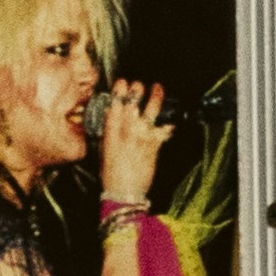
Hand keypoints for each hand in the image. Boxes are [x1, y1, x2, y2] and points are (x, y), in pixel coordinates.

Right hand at [94, 74, 167, 228]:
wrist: (124, 192)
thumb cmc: (111, 175)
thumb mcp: (104, 150)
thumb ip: (109, 132)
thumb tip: (112, 117)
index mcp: (111, 132)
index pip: (114, 105)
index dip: (119, 91)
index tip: (122, 83)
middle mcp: (126, 131)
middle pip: (132, 103)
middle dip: (136, 90)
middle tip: (138, 85)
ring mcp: (142, 137)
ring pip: (150, 111)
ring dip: (155, 97)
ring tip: (157, 88)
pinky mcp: (155, 145)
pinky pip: (164, 129)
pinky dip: (169, 124)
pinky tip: (171, 120)